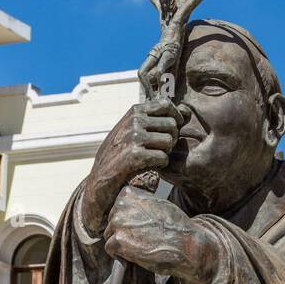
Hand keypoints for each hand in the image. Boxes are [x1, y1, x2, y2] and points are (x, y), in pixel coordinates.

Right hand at [81, 99, 180, 236]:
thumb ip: (152, 119)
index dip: (175, 117)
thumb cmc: (120, 154)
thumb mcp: (131, 129)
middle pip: (171, 125)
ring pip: (169, 141)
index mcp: (134, 112)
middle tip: (162, 149)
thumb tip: (184, 112)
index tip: (174, 128)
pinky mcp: (135, 156)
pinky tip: (150, 167)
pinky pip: (163, 158)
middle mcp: (134, 121)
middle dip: (171, 139)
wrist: (100, 179)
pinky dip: (160, 165)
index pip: (165, 104)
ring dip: (165, 153)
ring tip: (154, 158)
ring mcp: (134, 137)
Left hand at [103, 189, 218, 283]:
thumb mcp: (157, 204)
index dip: (129, 220)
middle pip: (111, 222)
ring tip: (142, 246)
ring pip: (109, 235)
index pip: (117, 208)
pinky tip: (137, 254)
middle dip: (124, 232)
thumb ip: (139, 204)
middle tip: (144, 239)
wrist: (187, 245)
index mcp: (128, 193)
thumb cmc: (176, 227)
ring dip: (122, 243)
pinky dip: (120, 255)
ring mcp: (118, 222)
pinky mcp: (117, 240)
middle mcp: (120, 204)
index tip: (142, 226)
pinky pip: (110, 249)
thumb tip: (124, 211)